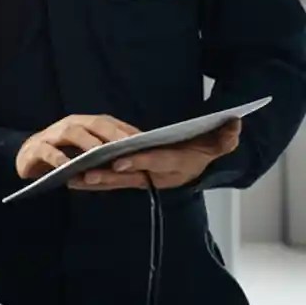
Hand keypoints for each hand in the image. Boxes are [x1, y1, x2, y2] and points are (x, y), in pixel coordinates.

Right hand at [16, 114, 141, 179]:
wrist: (27, 161)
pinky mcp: (35, 149)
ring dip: (86, 142)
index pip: (108, 122)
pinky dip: (58, 157)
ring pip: (71, 133)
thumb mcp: (85, 155)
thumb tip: (136, 159)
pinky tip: (68, 167)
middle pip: (92, 123)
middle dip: (110, 133)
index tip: (145, 140)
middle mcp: (68, 125)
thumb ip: (105, 155)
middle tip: (126, 145)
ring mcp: (51, 135)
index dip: (125, 130)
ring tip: (99, 153)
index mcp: (83, 124)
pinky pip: (47, 151)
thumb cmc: (62, 158)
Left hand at [68, 119, 241, 190]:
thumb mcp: (219, 144)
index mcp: (174, 164)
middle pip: (129, 176)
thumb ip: (226, 137)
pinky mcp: (130, 179)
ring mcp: (142, 179)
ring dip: (93, 180)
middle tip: (84, 173)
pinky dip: (92, 181)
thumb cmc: (204, 152)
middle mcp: (155, 175)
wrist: (196, 168)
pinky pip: (109, 182)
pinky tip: (72, 179)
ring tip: (69, 178)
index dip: (139, 162)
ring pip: (115, 181)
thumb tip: (235, 122)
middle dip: (106, 175)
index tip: (121, 161)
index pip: (155, 162)